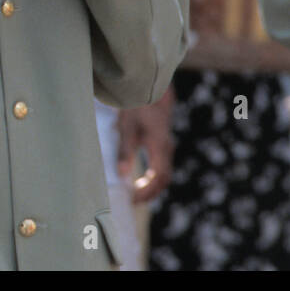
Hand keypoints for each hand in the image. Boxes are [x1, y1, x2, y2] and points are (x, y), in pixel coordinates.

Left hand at [116, 86, 174, 203]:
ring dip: (151, 186)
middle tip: (133, 201)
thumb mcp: (127, 127)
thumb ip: (125, 151)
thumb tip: (123, 174)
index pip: (158, 178)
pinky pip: (161, 166)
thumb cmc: (137, 106)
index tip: (132, 199)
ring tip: (134, 195)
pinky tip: (139, 181)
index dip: (147, 191)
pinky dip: (152, 178)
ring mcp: (166, 146)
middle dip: (149, 193)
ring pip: (163, 173)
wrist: (150, 89)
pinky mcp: (162, 143)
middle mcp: (166, 148)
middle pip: (163, 179)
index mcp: (160, 147)